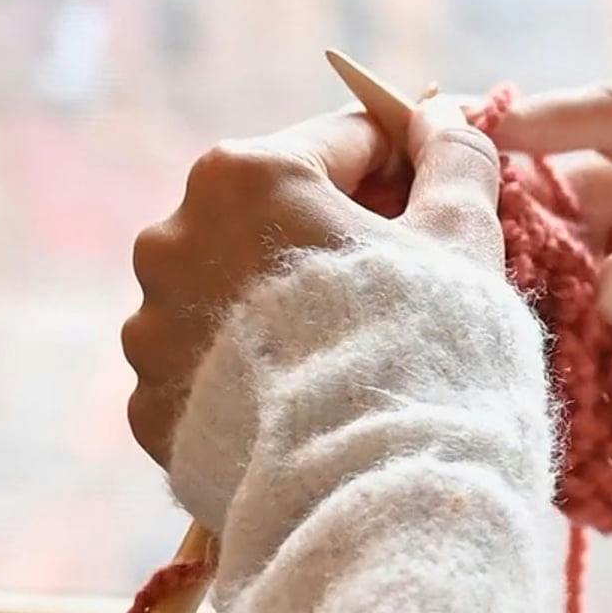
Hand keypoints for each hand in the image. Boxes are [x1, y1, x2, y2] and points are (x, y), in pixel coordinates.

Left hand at [123, 97, 501, 470]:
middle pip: (272, 217)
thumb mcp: (461, 237)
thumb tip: (440, 118)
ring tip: (347, 360)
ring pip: (231, 295)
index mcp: (248, 174)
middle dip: (331, 240)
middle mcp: (174, 237)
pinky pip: (209, 371)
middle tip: (398, 287)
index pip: (339, 143)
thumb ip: (454, 160)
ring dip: (281, 310)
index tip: (432, 192)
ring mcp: (151, 326)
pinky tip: (303, 406)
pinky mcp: (149, 404)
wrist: (374, 495)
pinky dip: (250, 379)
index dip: (399, 164)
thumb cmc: (426, 349)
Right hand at [491, 84, 611, 435]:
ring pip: (576, 228)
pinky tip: (527, 329)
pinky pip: (594, 272)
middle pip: (580, 175)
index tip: (480, 135)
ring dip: (533, 262)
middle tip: (452, 247)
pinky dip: (561, 296)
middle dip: (515, 204)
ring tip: (481, 303)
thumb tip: (610, 279)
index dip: (549, 118)